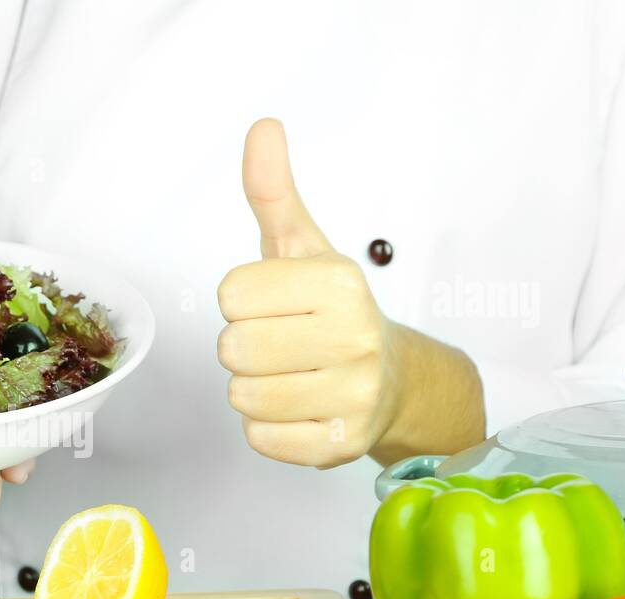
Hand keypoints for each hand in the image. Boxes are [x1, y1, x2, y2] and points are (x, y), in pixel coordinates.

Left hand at [217, 118, 484, 467]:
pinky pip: (259, 439)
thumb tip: (261, 126)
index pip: (231, 294)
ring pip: (242, 397)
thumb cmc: (330, 312)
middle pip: (233, 348)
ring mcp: (353, 395)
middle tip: (281, 345)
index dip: (242, 302)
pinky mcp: (341, 445)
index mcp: (341, 282)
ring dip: (254, 390)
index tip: (275, 304)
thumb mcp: (302, 248)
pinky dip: (267, 429)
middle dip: (244, 348)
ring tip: (291, 377)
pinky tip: (299, 409)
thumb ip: (273, 193)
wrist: (394, 380)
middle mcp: (355, 338)